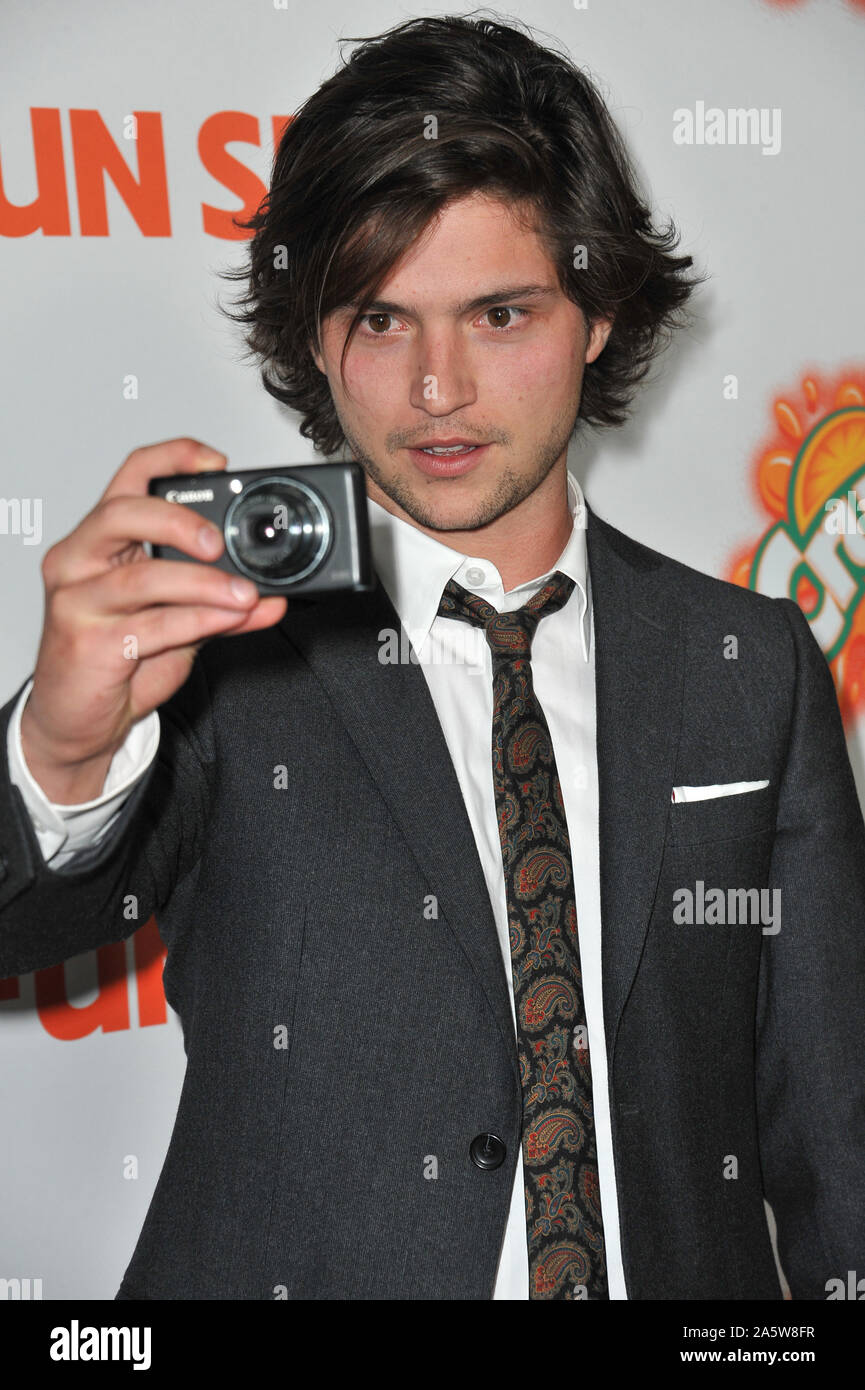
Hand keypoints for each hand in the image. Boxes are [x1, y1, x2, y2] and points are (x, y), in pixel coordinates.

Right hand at [20, 438, 286, 802]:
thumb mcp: (178, 625)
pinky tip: (226, 619)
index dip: (173, 458)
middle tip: (221, 544)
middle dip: (180, 521)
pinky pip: (151, 624)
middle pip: (123, 514)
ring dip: (204, 584)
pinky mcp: (86, 641)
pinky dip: (198, 620)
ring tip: (246, 594)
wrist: (76, 722)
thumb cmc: (116, 662)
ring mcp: (77, 600)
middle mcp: (79, 561)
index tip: (218, 462)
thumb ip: (220, 605)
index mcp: (99, 541)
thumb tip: (273, 596)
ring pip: (143, 576)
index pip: (130, 477)